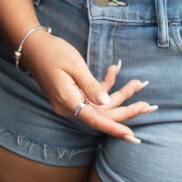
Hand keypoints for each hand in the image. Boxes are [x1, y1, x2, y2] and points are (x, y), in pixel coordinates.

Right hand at [18, 31, 152, 141]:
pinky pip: (93, 95)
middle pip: (103, 114)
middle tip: (150, 107)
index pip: (95, 120)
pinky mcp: (73, 95)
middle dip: (127, 110)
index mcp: (68, 101)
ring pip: (101, 104)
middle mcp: (70, 106)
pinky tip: (115, 69)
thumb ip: (91, 86)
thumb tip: (106, 103)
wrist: (32, 46)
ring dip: (120, 94)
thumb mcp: (74, 66)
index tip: (130, 135)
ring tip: (141, 83)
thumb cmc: (52, 52)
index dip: (114, 127)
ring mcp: (71, 101)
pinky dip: (105, 84)